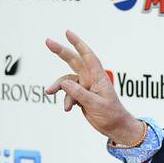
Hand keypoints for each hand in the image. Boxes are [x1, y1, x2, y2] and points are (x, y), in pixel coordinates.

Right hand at [44, 29, 140, 143]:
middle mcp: (91, 80)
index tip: (68, 33)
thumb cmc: (112, 116)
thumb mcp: (95, 105)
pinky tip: (67, 109)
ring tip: (49, 92)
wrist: (116, 129)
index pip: (88, 57)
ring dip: (59, 87)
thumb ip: (79, 93)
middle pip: (74, 62)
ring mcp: (86, 87)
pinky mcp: (81, 96)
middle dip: (61, 51)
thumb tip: (64, 83)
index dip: (79, 44)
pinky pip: (68, 93)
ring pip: (67, 81)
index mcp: (99, 78)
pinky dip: (66, 100)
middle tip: (47, 41)